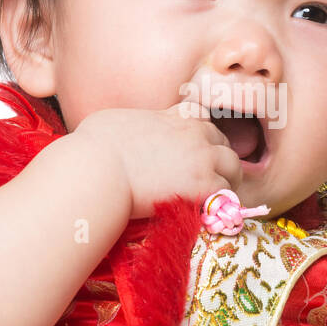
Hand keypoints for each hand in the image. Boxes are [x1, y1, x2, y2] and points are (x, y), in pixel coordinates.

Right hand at [73, 100, 242, 220]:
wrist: (98, 170)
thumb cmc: (94, 146)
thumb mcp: (114, 120)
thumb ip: (131, 123)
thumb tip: (123, 131)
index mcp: (173, 117)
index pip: (201, 117)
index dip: (200, 134)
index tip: (192, 150)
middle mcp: (193, 133)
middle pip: (222, 141)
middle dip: (216, 157)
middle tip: (206, 177)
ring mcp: (201, 158)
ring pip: (233, 166)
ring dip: (226, 178)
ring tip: (214, 195)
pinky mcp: (203, 185)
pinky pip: (227, 192)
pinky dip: (220, 200)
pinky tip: (208, 209)